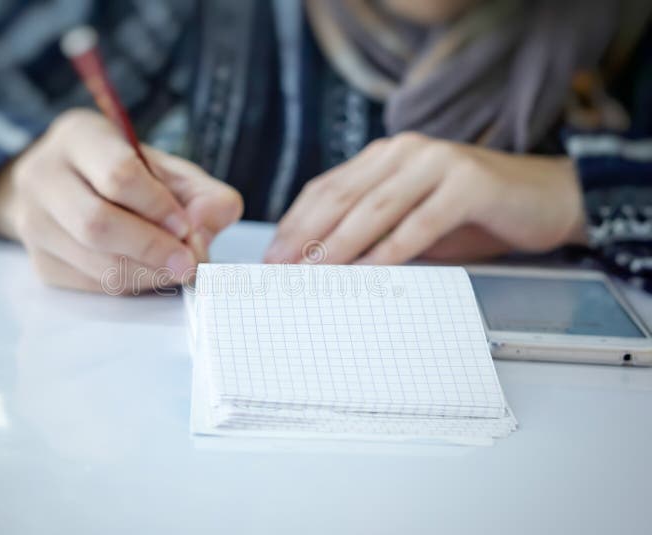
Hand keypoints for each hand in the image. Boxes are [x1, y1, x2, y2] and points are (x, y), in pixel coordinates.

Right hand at [0, 109, 242, 292]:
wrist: (71, 185)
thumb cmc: (127, 172)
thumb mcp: (169, 168)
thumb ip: (201, 193)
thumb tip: (205, 230)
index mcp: (78, 137)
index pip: (117, 175)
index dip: (158, 207)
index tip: (186, 226)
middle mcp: (42, 177)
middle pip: (97, 224)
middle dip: (153, 248)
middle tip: (189, 263)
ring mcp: (33, 223)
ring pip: (94, 262)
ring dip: (147, 273)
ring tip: (176, 269)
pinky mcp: (40, 263)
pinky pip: (92, 285)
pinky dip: (131, 285)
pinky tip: (150, 273)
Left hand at [264, 132, 586, 264]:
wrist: (547, 199)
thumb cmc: (472, 215)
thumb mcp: (412, 219)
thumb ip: (372, 230)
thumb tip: (319, 264)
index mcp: (385, 156)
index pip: (327, 188)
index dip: (295, 223)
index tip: (272, 257)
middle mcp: (406, 151)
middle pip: (342, 196)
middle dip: (306, 237)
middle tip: (281, 271)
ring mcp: (438, 163)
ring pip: (375, 208)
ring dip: (339, 245)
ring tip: (314, 275)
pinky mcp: (470, 183)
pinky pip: (419, 223)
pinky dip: (390, 252)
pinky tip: (369, 274)